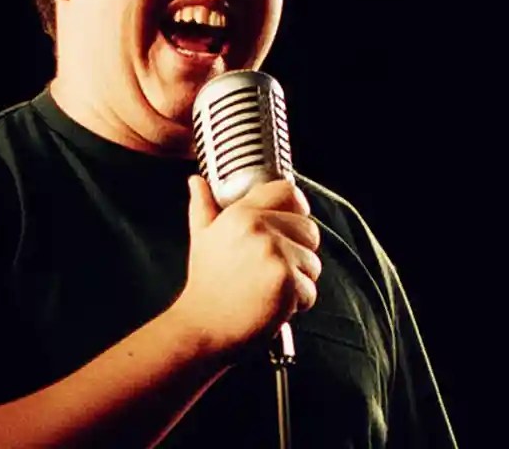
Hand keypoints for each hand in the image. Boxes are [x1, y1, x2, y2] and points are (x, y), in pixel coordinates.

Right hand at [172, 176, 321, 356]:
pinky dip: (298, 303)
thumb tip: (196, 182)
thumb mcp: (202, 239)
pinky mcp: (287, 280)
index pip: (287, 191)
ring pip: (313, 263)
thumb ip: (203, 207)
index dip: (297, 206)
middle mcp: (260, 228)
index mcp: (242, 214)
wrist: (204, 327)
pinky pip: (310, 290)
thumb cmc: (206, 285)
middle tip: (272, 271)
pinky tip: (273, 305)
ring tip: (269, 290)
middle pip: (309, 229)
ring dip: (299, 281)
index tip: (294, 221)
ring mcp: (275, 253)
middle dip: (299, 252)